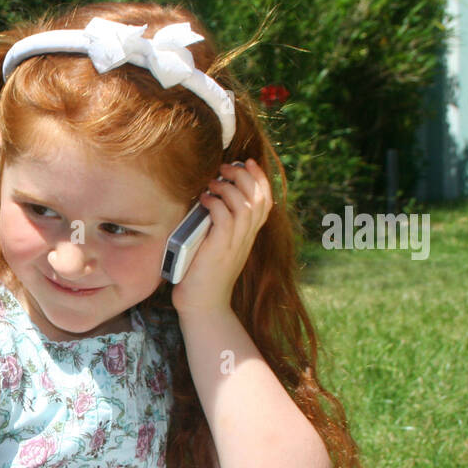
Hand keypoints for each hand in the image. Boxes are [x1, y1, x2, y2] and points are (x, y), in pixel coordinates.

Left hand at [170, 159, 272, 318]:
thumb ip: (217, 226)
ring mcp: (234, 244)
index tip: (247, 162)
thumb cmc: (202, 276)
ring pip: (245, 205)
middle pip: (258, 197)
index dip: (259, 178)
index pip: (265, 200)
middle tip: (226, 167)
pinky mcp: (220, 249)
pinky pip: (224, 218)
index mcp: (248, 235)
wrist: (203, 306)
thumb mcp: (215, 245)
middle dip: (244, 175)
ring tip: (213, 182)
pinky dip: (215, 204)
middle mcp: (246, 238)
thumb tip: (206, 199)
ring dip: (228, 187)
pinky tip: (204, 199)